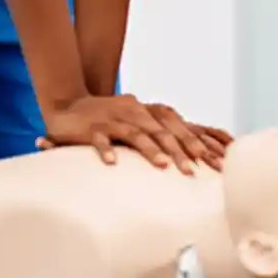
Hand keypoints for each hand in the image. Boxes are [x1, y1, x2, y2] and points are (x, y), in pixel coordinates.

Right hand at [37, 95, 229, 174]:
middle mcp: (133, 110)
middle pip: (161, 130)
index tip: (210, 161)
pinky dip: (106, 149)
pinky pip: (99, 138)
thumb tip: (191, 154)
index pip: (176, 125)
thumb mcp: (135, 122)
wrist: (67, 106)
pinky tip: (113, 163)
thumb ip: (157, 134)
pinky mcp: (90, 127)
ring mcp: (112, 118)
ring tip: (162, 166)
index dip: (194, 141)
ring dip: (149, 149)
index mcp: (146, 110)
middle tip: (192, 171)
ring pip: (135, 133)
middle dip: (178, 150)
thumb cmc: (108, 120)